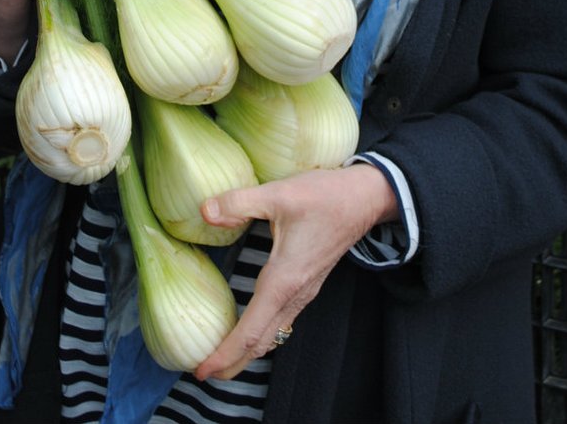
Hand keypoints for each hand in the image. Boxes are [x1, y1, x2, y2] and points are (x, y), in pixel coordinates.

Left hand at [194, 163, 397, 380]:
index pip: (251, 331)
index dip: (225, 354)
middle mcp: (295, 294)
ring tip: (222, 356)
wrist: (365, 199)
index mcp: (284, 280)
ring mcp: (305, 292)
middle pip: (261, 344)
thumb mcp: (279, 193)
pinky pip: (282, 321)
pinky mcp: (308, 284)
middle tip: (203, 374)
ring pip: (273, 334)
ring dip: (247, 350)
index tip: (201, 371)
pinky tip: (251, 324)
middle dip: (232, 363)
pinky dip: (262, 333)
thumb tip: (204, 210)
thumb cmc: (326, 196)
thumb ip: (239, 202)